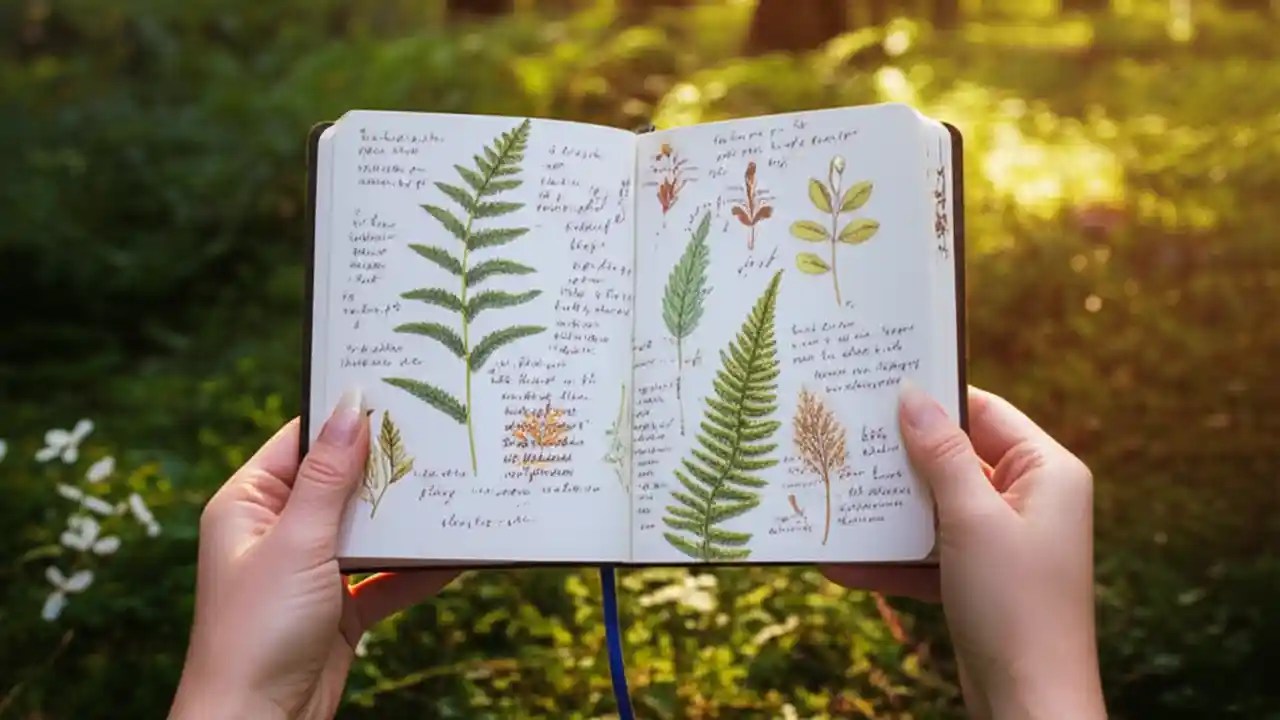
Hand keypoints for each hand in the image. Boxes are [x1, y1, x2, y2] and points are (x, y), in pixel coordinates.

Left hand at [170, 389, 457, 719]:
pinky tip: (455, 555)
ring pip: (368, 531)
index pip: (301, 442)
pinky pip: (385, 578)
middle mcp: (277, 532)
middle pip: (342, 484)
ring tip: (455, 490)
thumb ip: (330, 476)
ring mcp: (310, 571)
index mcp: (249, 504)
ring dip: (406, 521)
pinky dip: (415, 570)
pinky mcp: (338, 608)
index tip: (396, 393)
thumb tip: (352, 406)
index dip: (345, 418)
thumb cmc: (256, 631)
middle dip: (388, 469)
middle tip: (441, 439)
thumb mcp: (297, 542)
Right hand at [823, 384, 1105, 719]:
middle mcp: (1031, 500)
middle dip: (901, 457)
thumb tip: (913, 395)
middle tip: (846, 437)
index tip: (879, 386)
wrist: (1031, 704)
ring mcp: (1005, 542)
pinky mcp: (981, 579)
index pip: (985, 412)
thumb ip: (941, 454)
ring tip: (835, 495)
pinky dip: (894, 558)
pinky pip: (931, 553)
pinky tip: (842, 562)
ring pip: (937, 508)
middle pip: (956, 458)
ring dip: (890, 510)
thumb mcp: (971, 518)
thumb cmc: (1015, 604)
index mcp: (1048, 473)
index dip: (935, 399)